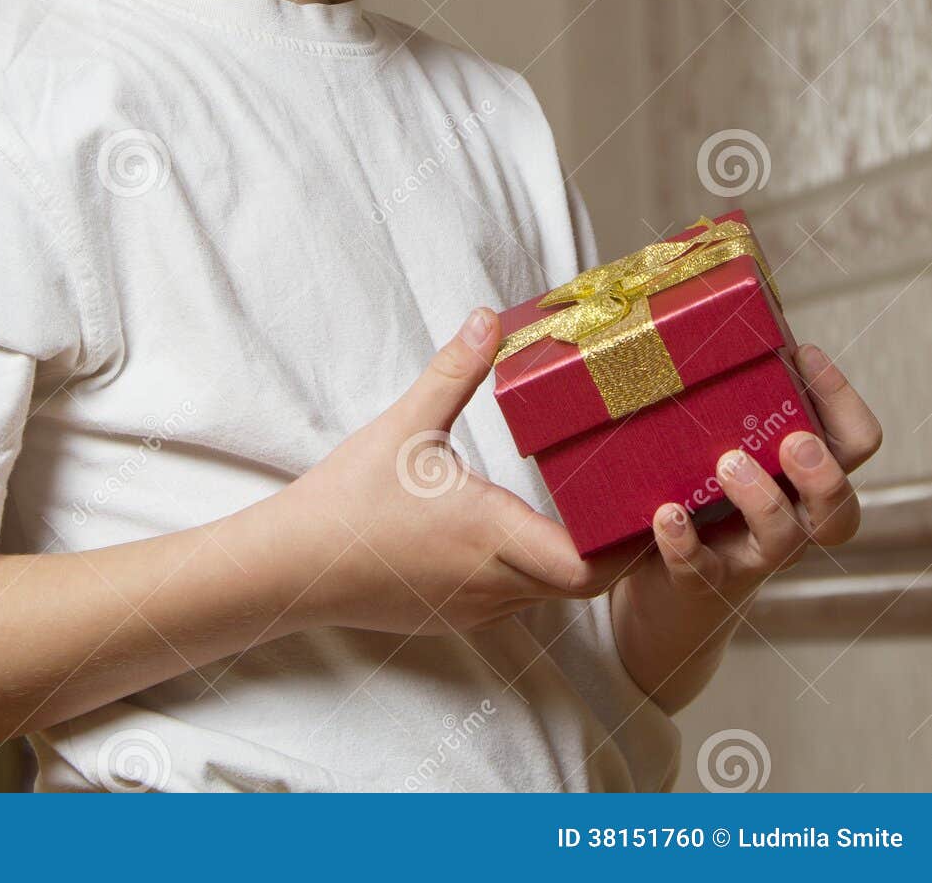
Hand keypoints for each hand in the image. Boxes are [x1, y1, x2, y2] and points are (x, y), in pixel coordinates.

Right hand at [274, 306, 642, 636]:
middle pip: (582, 584)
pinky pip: (516, 601)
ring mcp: (475, 606)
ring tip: (586, 511)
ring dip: (572, 560)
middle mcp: (494, 582)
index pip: (588, 566)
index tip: (641, 502)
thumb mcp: (406, 425)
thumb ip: (454, 371)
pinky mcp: (455, 615)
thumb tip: (487, 319)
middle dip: (611, 547)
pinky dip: (533, 572)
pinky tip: (521, 533)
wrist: (292, 567)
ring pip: (549, 594)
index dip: (625, 544)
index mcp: (491, 533)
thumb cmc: (348, 499)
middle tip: (626, 497)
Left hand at [620, 341, 883, 614]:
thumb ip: (724, 398)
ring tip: (727, 463)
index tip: (805, 353)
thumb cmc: (693, 496)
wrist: (658, 595)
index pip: (852, 444)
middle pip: (840, 509)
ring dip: (762, 500)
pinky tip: (667, 515)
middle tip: (792, 439)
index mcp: (799, 477)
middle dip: (823, 472)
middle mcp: (791, 519)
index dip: (841, 402)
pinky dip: (686, 544)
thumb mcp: (713, 443)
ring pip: (783, 541)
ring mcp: (749, 555)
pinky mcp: (702, 582)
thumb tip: (703, 312)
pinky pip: (703, 571)